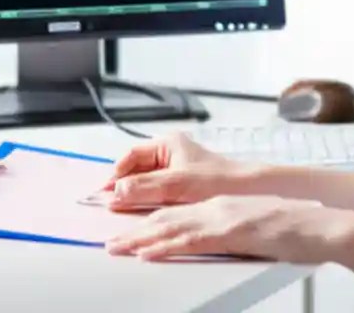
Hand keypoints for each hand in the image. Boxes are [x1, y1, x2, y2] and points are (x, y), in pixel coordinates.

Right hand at [105, 132, 260, 210]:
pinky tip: (140, 209)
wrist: (247, 191)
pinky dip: (146, 199)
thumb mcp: (177, 184)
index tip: (105, 189)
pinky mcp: (181, 185)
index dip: (117, 172)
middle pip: (136, 168)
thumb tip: (116, 191)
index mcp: (168, 144)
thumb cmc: (218, 180)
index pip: (132, 156)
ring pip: (145, 181)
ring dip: (133, 193)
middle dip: (122, 184)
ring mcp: (175, 169)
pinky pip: (155, 190)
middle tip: (108, 200)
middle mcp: (170, 153)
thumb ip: (145, 187)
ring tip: (120, 206)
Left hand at [105, 195, 353, 263]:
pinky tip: (147, 253)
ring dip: (139, 239)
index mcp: (223, 206)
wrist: (321, 225)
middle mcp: (218, 208)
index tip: (129, 233)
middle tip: (110, 241)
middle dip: (134, 231)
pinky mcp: (231, 232)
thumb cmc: (296, 230)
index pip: (177, 214)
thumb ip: (233, 234)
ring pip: (170, 228)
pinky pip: (190, 241)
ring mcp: (223, 218)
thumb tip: (219, 243)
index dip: (149, 223)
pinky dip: (165, 247)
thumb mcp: (257, 230)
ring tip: (116, 248)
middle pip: (166, 218)